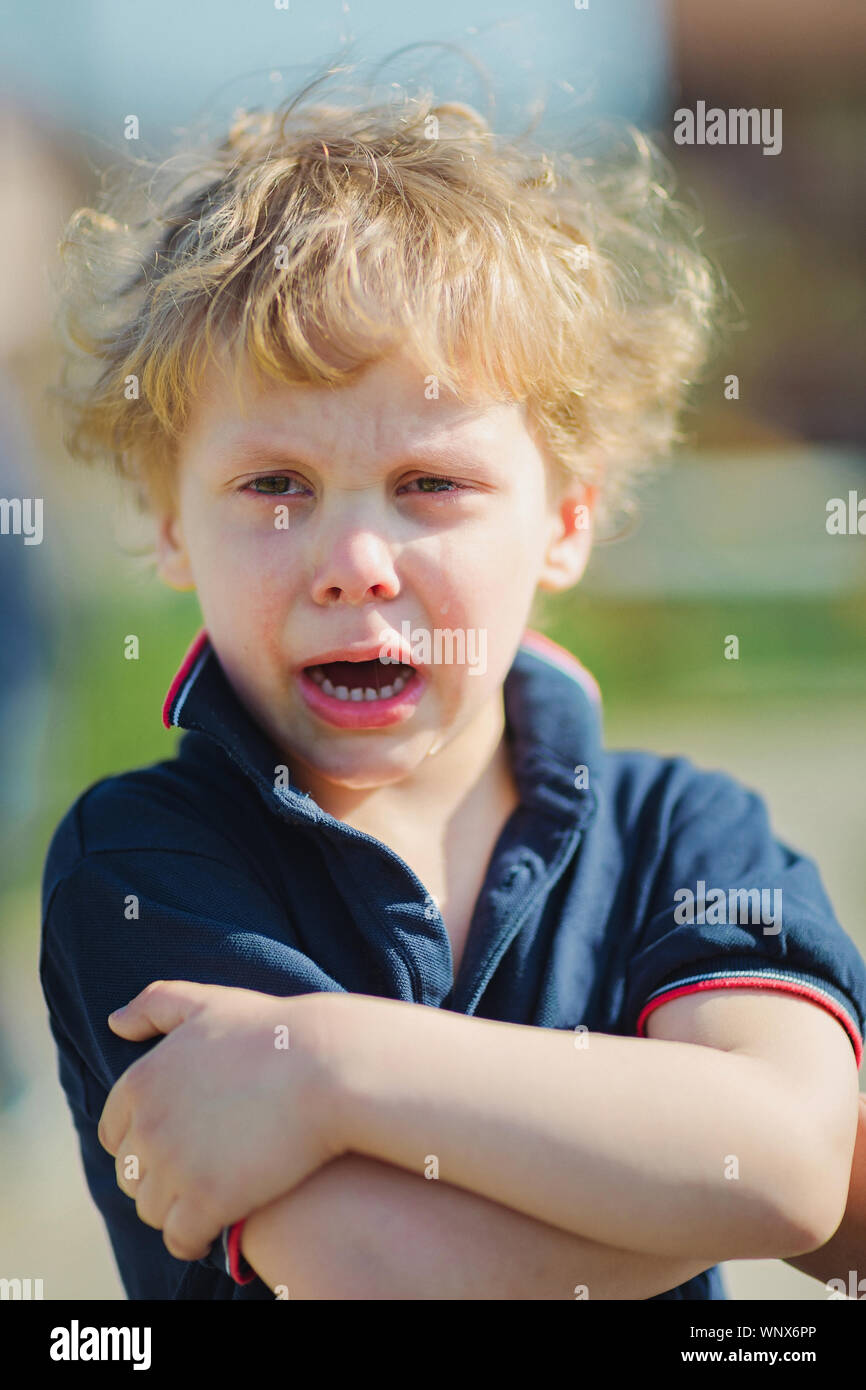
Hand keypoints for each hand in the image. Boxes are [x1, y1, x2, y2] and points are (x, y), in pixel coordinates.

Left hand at [98, 980, 347, 1261]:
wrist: (326, 1066)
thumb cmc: (272, 1032)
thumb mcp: (209, 1002)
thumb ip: (156, 1004)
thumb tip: (115, 1021)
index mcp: (141, 1082)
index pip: (114, 1133)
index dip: (140, 1142)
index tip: (172, 1146)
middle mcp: (147, 1126)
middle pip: (130, 1175)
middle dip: (156, 1179)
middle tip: (193, 1177)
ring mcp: (174, 1167)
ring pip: (152, 1211)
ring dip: (173, 1212)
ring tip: (205, 1204)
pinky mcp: (207, 1201)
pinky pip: (181, 1238)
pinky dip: (191, 1240)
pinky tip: (212, 1233)